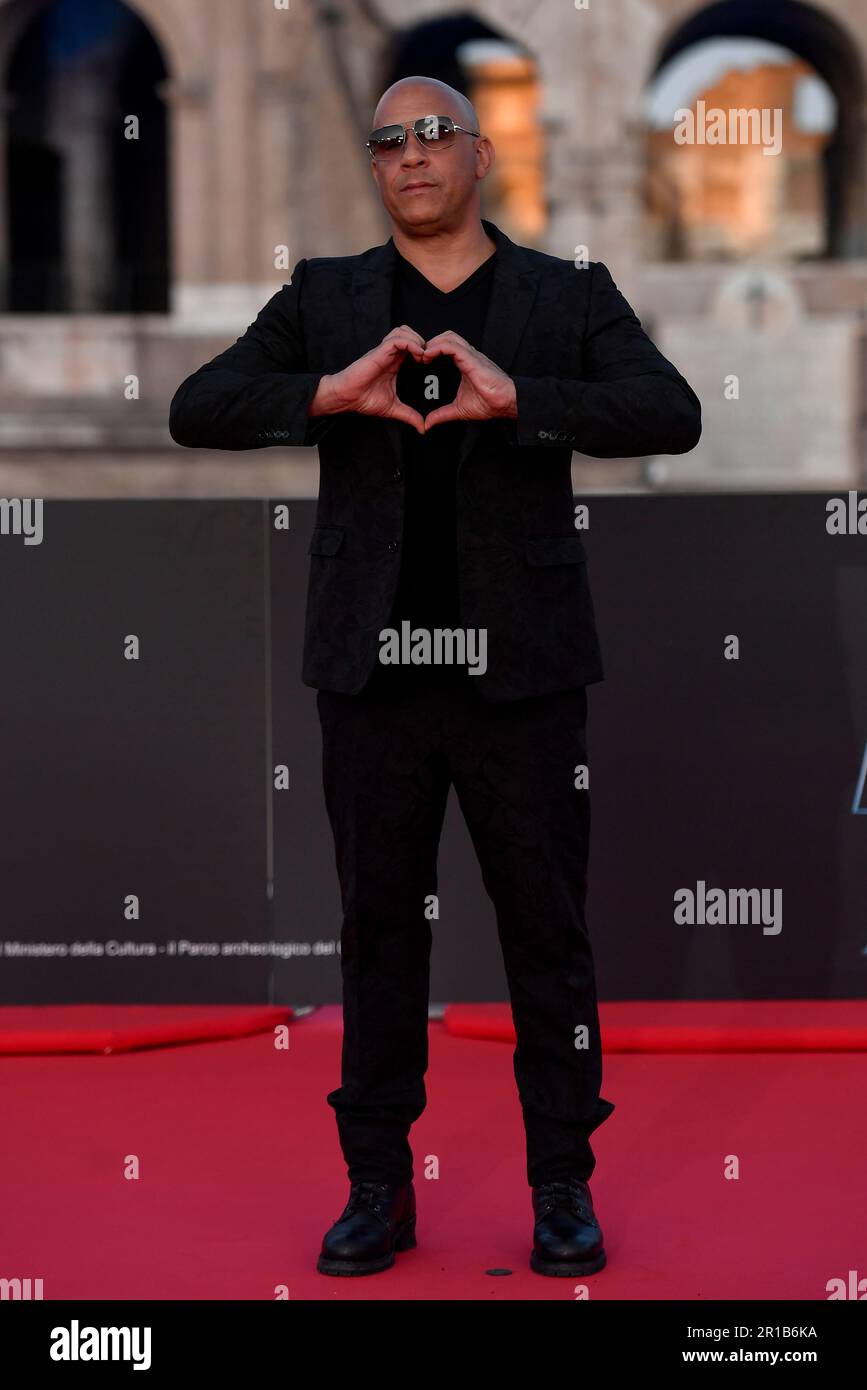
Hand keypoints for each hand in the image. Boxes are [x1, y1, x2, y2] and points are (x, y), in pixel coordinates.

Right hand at [310, 326, 425, 432]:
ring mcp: (384, 351)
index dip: (423, 349)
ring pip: (404, 331)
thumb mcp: (394, 408)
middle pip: (409, 332)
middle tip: (428, 358)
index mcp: (394, 362)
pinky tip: (417, 355)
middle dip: (422, 341)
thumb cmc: (364, 399)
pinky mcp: (379, 352)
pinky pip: (398, 339)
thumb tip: (422, 428)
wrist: (347, 398)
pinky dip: (410, 343)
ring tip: (421, 355)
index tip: (429, 364)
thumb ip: (409, 415)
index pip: (411, 344)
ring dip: (417, 340)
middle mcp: (389, 354)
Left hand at [420, 332, 517, 428]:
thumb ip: (442, 414)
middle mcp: (467, 356)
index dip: (431, 351)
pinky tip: (428, 356)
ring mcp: (470, 355)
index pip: (446, 347)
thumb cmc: (490, 403)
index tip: (421, 363)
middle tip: (419, 358)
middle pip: (446, 337)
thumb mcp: (459, 410)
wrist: (506, 402)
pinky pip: (451, 345)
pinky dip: (437, 347)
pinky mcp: (471, 358)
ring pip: (448, 337)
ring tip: (423, 356)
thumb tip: (428, 424)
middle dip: (430, 343)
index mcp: (465, 363)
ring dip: (432, 343)